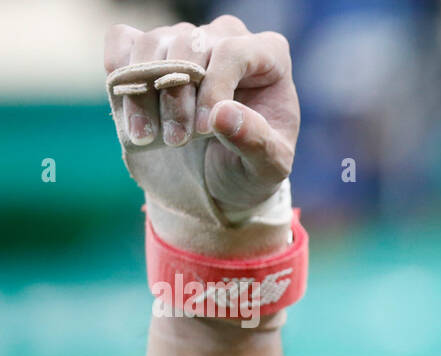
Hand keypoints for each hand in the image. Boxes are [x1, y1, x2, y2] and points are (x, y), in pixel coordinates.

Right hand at [104, 16, 299, 252]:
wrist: (217, 180)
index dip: (213, 89)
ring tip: (148, 136)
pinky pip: (121, 41)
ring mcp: (185, 39)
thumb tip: (222, 113)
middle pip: (190, 45)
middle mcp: (226, 38)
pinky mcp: (147, 51)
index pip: (232, 52)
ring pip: (152, 44)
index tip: (204, 131)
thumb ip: (256, 143)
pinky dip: (120, 76)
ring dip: (144, 93)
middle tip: (176, 141)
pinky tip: (129, 112)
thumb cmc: (250, 168)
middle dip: (177, 96)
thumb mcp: (267, 168)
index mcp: (268, 57)